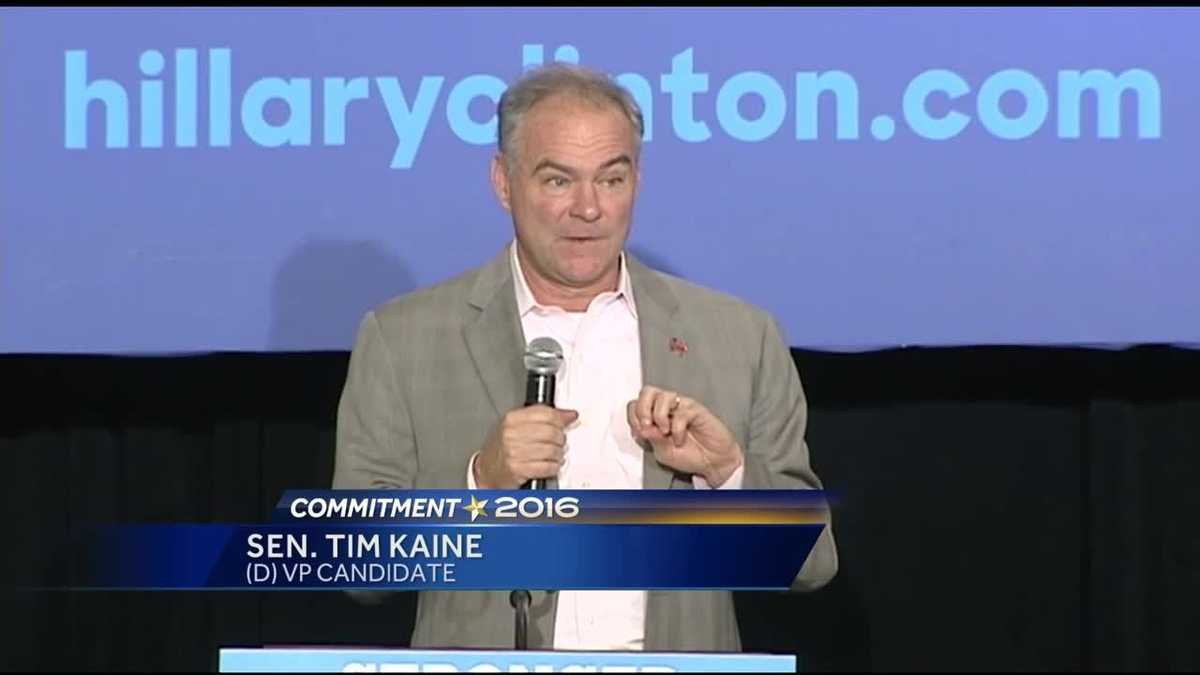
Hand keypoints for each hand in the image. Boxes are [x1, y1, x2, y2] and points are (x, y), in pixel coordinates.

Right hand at [473, 405, 578, 488]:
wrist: (486, 471)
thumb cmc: (502, 449)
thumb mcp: (516, 426)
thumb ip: (542, 417)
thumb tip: (568, 414)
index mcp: (512, 419)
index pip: (545, 413)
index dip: (561, 417)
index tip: (568, 420)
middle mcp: (511, 434)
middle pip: (551, 431)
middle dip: (560, 438)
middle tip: (558, 441)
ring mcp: (514, 452)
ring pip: (552, 450)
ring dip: (558, 454)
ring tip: (553, 455)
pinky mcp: (518, 469)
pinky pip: (547, 466)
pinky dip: (553, 467)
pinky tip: (549, 465)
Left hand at [626, 386, 742, 485]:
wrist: (713, 462)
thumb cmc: (690, 455)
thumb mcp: (663, 453)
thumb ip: (652, 440)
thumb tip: (643, 429)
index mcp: (654, 417)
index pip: (635, 404)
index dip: (633, 417)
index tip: (640, 432)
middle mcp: (667, 408)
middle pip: (647, 392)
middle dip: (643, 409)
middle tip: (648, 425)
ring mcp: (681, 407)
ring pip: (663, 396)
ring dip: (659, 415)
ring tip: (665, 432)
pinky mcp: (695, 410)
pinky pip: (681, 412)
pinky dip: (677, 429)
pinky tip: (680, 439)